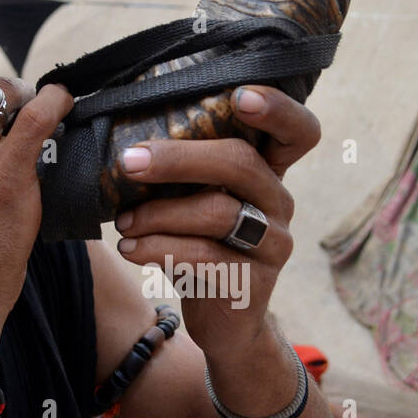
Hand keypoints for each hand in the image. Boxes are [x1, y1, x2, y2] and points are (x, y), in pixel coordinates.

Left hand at [111, 84, 319, 357]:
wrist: (224, 322)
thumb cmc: (199, 244)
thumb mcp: (193, 200)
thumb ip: (179, 171)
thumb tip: (120, 140)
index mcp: (266, 172)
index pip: (297, 131)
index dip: (277, 108)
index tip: (240, 95)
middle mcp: (278, 201)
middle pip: (240, 162)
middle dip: (178, 158)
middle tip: (129, 162)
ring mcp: (273, 242)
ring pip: (218, 212)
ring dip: (158, 213)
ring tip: (122, 222)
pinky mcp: (254, 281)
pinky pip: (204, 257)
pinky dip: (159, 249)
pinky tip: (130, 250)